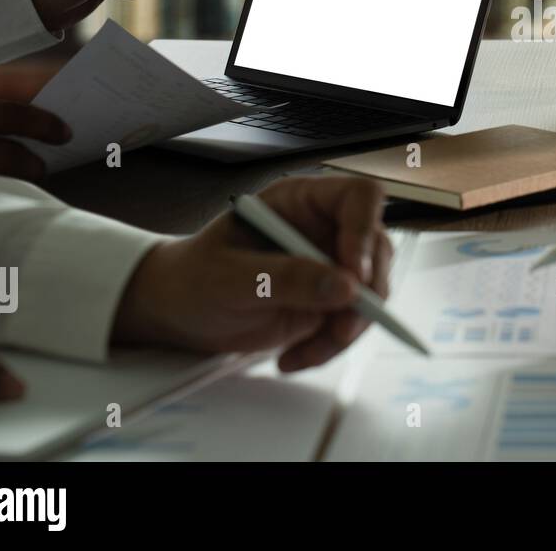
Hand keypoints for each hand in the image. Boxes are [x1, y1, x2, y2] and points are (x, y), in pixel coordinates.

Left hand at [112, 176, 391, 371]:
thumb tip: (345, 286)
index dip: (365, 230)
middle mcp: (324, 228)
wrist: (179, 313)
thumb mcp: (231, 277)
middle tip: (340, 327)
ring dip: (348, 328)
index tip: (354, 275)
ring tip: (305, 351)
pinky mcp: (327, 301)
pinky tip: (293, 357)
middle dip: (366, 294)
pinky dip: (329, 347)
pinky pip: (350, 323)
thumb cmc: (194, 278)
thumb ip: (287, 278)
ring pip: (370, 292)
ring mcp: (329, 265)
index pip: (359, 197)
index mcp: (301, 202)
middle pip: (376, 248)